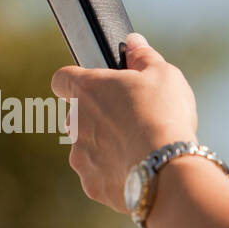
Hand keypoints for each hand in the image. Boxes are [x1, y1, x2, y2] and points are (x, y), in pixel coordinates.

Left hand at [49, 33, 198, 212]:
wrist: (166, 169)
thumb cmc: (164, 114)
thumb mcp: (163, 74)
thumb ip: (143, 56)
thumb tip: (133, 42)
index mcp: (88, 90)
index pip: (62, 79)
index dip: (74, 80)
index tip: (93, 86)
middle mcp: (75, 123)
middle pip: (76, 116)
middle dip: (96, 117)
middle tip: (129, 119)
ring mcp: (80, 157)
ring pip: (86, 148)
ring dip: (104, 147)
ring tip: (138, 148)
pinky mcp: (91, 185)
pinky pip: (98, 176)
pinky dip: (113, 173)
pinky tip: (138, 169)